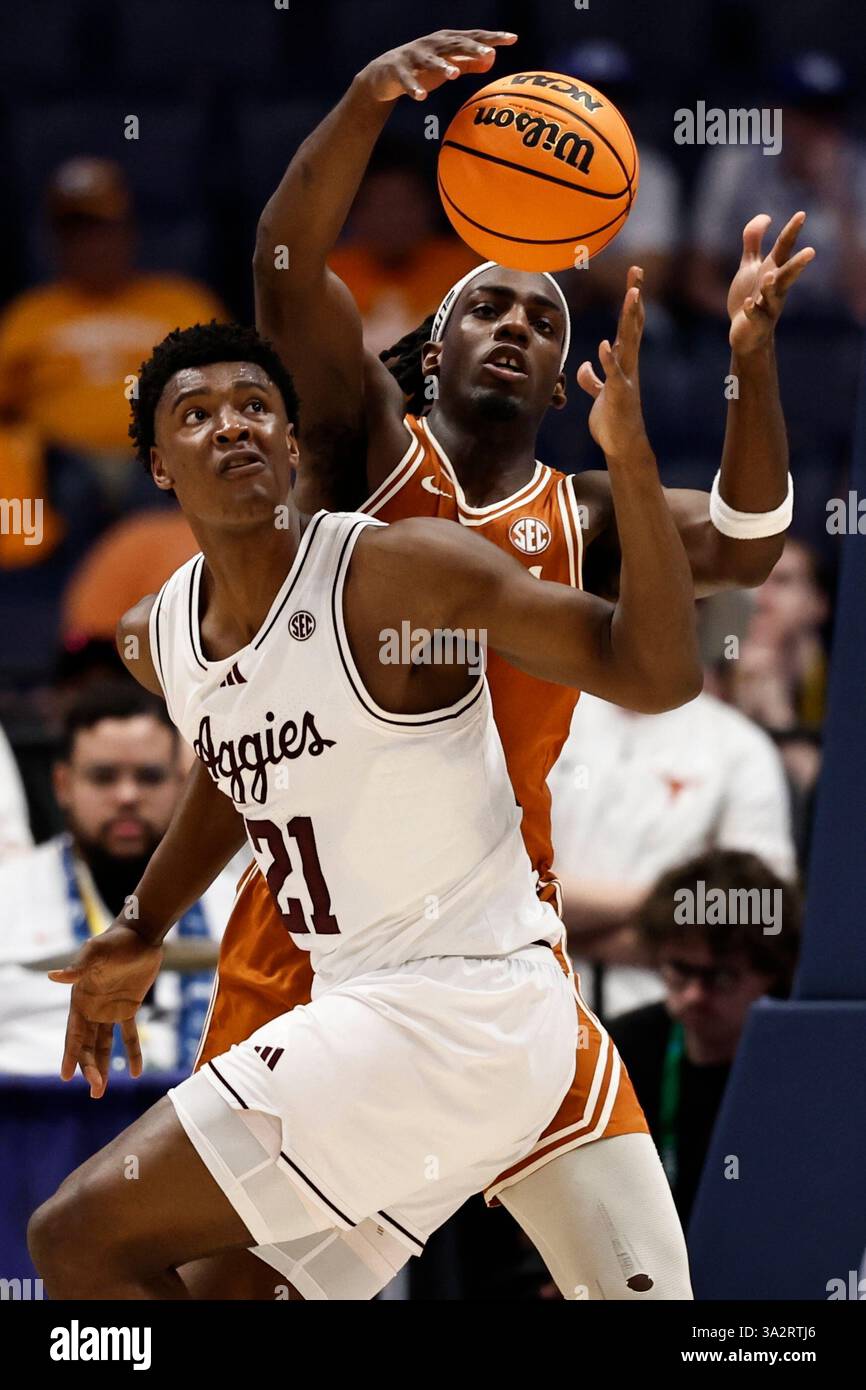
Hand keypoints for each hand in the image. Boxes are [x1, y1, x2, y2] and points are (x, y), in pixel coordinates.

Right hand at [48, 924, 163, 1097]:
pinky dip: (132, 1053)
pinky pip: (129, 1035)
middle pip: (87, 1044)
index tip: (67, 1076)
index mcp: (80, 999)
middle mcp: (92, 1008)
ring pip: (103, 1044)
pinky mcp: (129, 1008)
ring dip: (103, 1066)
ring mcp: (110, 1010)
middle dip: (89, 1068)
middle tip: (95, 1090)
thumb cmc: (115, 941)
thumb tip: (52, 976)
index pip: (74, 1034)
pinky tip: (135, 1072)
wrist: (141, 934)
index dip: (71, 1055)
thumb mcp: (96, 953)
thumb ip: (78, 967)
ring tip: (101, 1091)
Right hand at [356, 29, 515, 102]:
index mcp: (446, 41)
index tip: (512, 39)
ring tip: (453, 74)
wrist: (385, 74)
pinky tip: (421, 97)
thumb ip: (469, 62)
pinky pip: (407, 80)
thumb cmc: (422, 68)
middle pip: (454, 44)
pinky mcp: (398, 70)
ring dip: (442, 66)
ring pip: (430, 60)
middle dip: (472, 47)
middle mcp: (432, 44)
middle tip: (489, 51)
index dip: (492, 38)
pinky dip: (413, 87)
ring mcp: (414, 56)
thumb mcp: (447, 64)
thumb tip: (492, 59)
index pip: (473, 38)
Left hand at [577, 267, 649, 460]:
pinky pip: (613, 374)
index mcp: (624, 362)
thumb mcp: (600, 393)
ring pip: (629, 342)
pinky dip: (608, 360)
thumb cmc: (612, 420)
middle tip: (638, 270)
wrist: (621, 445)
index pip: (628, 325)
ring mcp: (626, 378)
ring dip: (630, 318)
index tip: (634, 278)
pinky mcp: (619, 395)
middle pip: (632, 324)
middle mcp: (629, 365)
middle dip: (634, 297)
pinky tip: (605, 345)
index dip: (631, 301)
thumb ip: (593, 378)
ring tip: (632, 295)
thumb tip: (585, 367)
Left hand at [727, 212, 815, 354]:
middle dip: (797, 263)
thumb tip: (766, 216)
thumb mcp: (751, 266)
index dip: (792, 231)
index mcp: (774, 269)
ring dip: (771, 286)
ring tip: (770, 276)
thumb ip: (754, 241)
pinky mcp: (755, 321)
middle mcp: (775, 286)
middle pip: (787, 272)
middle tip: (811, 252)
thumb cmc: (752, 295)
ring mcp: (767, 305)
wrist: (747, 333)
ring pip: (773, 295)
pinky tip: (749, 304)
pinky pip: (755, 315)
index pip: (784, 247)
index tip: (801, 214)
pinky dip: (752, 309)